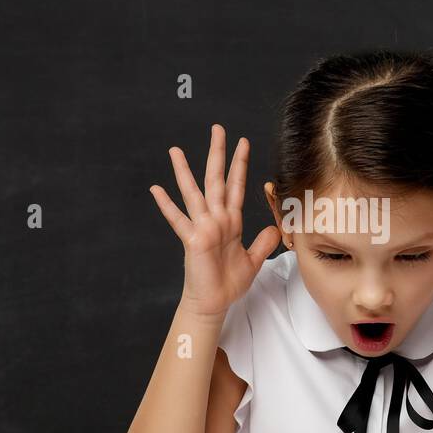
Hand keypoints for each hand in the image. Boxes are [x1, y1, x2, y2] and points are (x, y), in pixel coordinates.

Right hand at [150, 124, 279, 319]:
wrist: (215, 303)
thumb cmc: (229, 283)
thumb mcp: (253, 260)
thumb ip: (263, 243)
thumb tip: (275, 228)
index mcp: (231, 222)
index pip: (236, 186)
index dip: (240, 164)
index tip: (243, 143)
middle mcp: (216, 219)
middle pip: (216, 179)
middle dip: (218, 154)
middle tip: (217, 129)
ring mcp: (203, 228)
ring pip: (194, 193)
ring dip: (184, 171)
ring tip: (175, 150)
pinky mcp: (193, 240)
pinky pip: (179, 220)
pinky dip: (167, 205)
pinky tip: (157, 189)